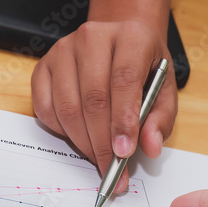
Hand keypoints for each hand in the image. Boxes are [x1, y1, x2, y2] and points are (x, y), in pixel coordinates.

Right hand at [31, 20, 177, 191]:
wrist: (119, 43)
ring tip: (99, 158)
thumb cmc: (142, 68)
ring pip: (67, 107)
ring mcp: (63, 50)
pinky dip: (62, 132)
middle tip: (112, 169)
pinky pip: (46, 109)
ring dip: (82, 142)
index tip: (124, 153)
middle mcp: (93, 37)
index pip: (124, 79)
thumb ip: (161, 119)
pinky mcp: (43, 66)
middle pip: (93, 99)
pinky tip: (80, 136)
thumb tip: (150, 146)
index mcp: (131, 36)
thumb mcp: (164, 89)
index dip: (123, 120)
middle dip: (102, 142)